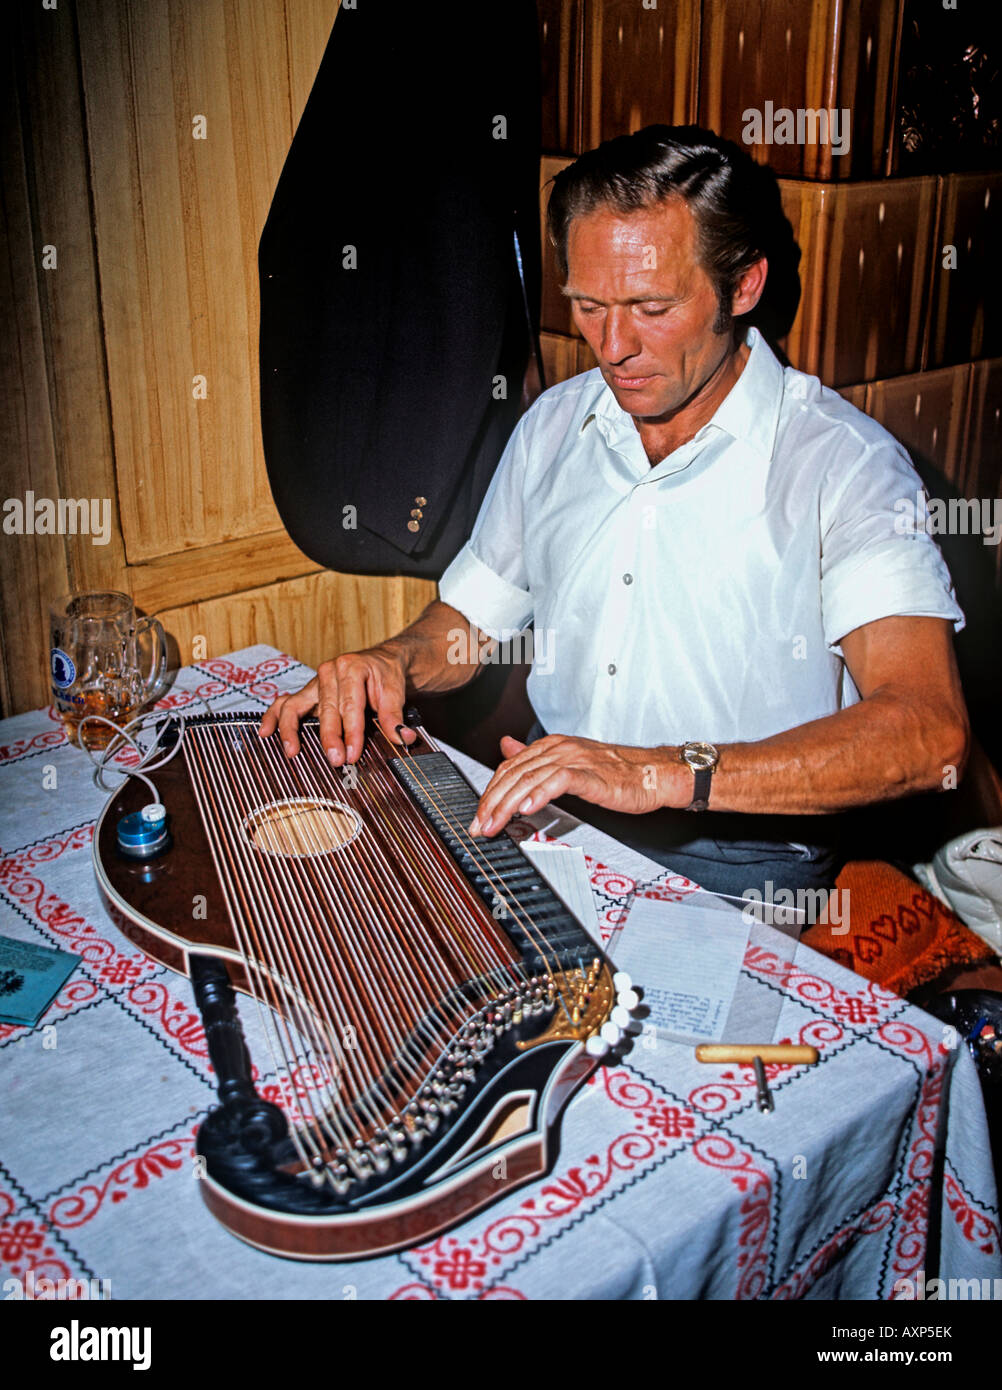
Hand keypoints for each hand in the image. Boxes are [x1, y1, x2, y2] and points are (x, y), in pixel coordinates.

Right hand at [258, 647, 415, 764]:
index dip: (352, 732)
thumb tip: (402, 738)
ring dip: (293, 730)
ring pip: (297, 705)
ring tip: (292, 752)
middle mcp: (329, 672)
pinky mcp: (308, 692)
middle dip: (329, 737)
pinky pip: (285, 703)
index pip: (350, 706)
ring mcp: (315, 682)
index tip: (353, 754)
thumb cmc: (387, 675)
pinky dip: (274, 717)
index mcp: (351, 667)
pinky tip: (266, 733)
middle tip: (335, 760)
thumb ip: (395, 716)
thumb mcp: (396, 691)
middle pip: (325, 709)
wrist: (382, 661)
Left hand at [469, 734, 679, 836]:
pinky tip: (527, 808)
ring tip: (495, 824)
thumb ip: (535, 757)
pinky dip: (539, 794)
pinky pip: (559, 781)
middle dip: (491, 802)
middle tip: (479, 826)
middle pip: (514, 774)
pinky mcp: (591, 774)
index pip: (509, 767)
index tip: (478, 816)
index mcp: (551, 746)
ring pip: (530, 779)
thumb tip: (506, 745)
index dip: (489, 792)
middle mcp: (559, 749)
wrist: (652, 774)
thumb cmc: (615, 772)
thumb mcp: (569, 761)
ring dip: (507, 804)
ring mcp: (575, 759)